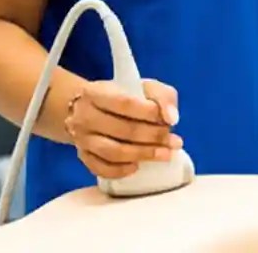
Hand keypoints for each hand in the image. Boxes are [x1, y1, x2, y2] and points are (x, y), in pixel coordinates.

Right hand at [64, 79, 181, 179]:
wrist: (82, 108)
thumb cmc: (118, 97)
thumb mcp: (141, 87)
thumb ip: (162, 96)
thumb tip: (171, 118)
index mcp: (96, 93)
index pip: (125, 103)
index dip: (150, 113)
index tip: (168, 120)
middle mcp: (84, 116)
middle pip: (122, 130)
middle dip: (154, 137)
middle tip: (174, 141)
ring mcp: (82, 139)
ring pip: (113, 152)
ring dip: (143, 155)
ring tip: (164, 155)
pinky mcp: (83, 157)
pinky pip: (102, 169)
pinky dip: (122, 171)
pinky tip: (138, 166)